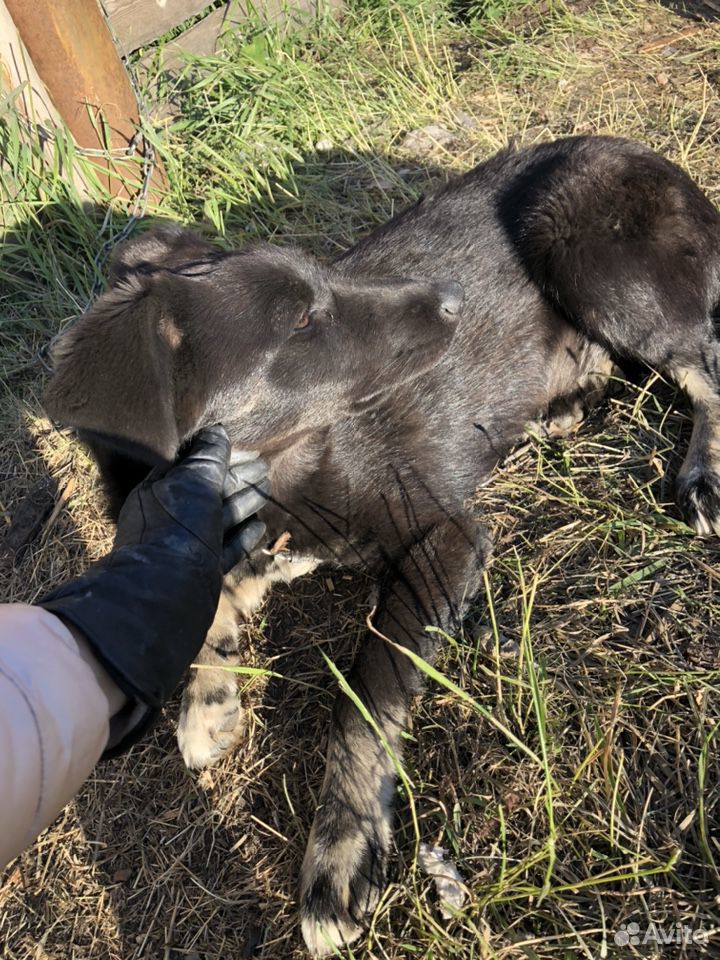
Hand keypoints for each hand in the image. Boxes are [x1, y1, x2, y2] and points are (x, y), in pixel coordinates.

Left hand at [39, 426, 267, 722]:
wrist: (166, 590)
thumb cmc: (177, 526)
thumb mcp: (195, 479)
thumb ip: (209, 454)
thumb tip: (220, 432)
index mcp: (159, 490)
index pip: (192, 465)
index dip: (220, 456)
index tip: (247, 449)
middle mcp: (170, 516)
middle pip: (209, 491)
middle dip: (237, 477)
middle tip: (265, 467)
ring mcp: (185, 545)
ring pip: (219, 518)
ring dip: (244, 502)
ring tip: (267, 490)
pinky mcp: (201, 570)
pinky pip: (224, 548)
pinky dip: (242, 535)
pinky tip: (260, 526)